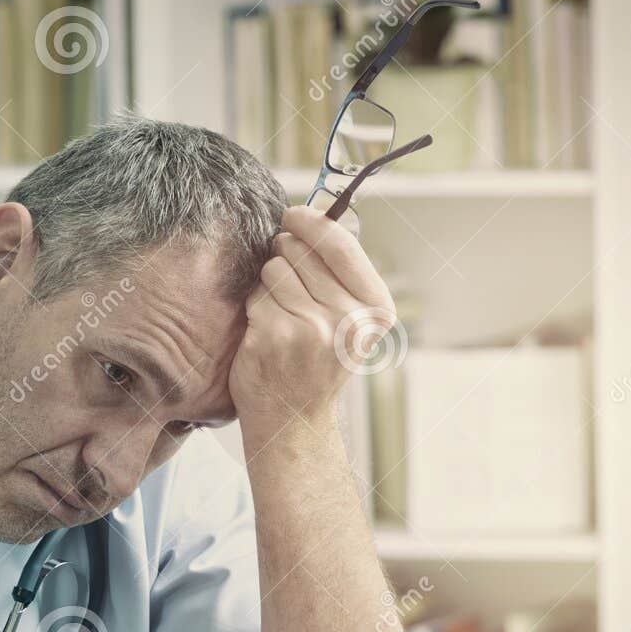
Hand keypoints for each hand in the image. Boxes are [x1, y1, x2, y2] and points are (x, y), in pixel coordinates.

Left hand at [229, 205, 397, 446]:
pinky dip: (254, 308)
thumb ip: (341, 271)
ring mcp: (312, 328)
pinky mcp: (275, 337)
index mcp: (376, 308)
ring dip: (268, 285)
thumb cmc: (316, 361)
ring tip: (280, 315)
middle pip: (301, 249)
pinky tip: (265, 333)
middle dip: (285, 254)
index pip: (340, 241)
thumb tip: (318, 211)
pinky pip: (255, 294)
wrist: (293, 420)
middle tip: (287, 284)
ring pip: (275, 268)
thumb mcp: (348, 319)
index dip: (310, 221)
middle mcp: (349, 318)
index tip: (293, 216)